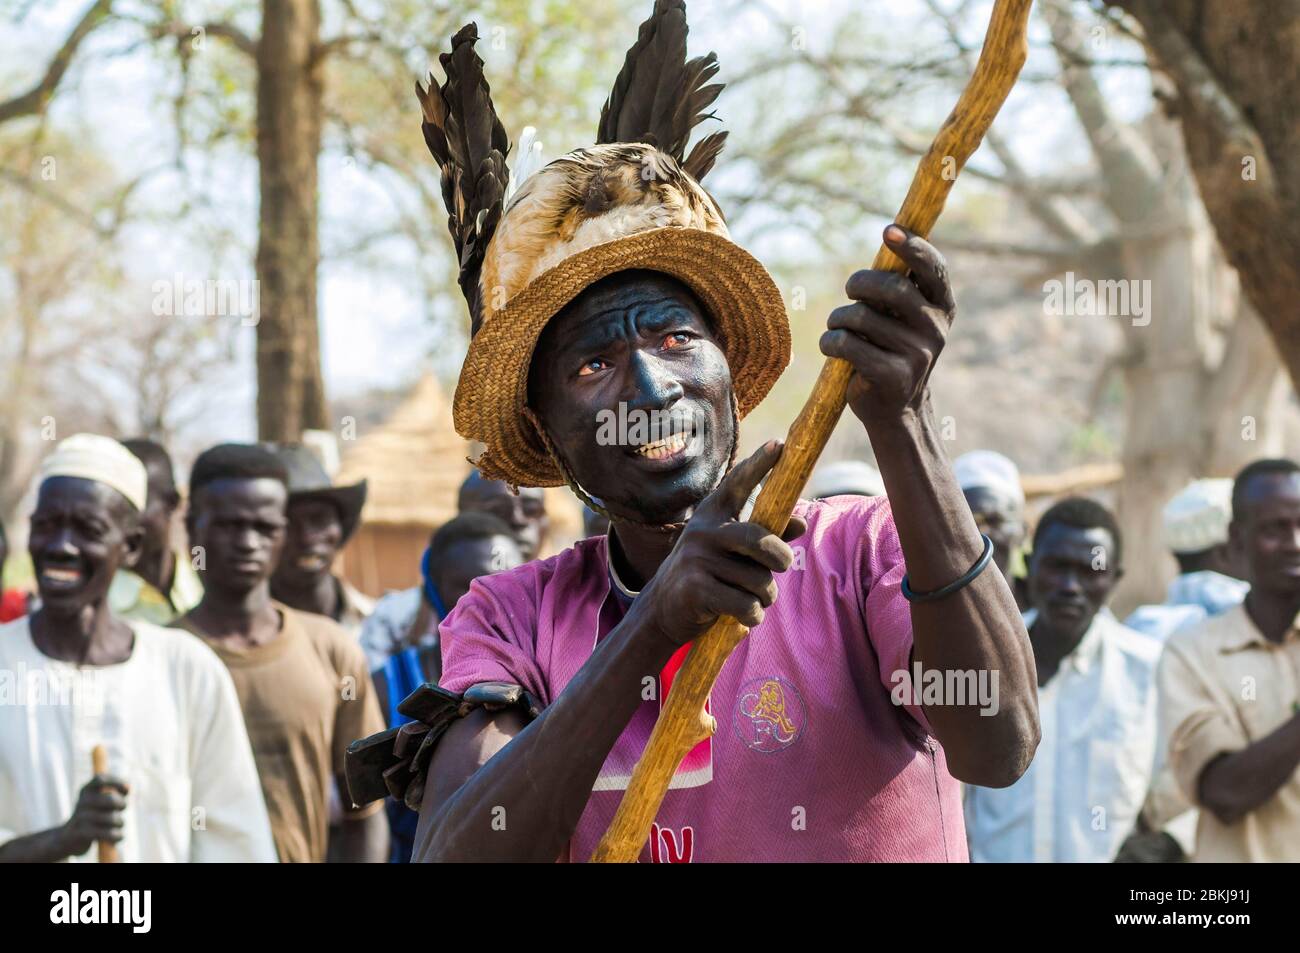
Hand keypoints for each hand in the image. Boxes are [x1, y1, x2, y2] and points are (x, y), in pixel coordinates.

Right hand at [60, 773, 127, 857]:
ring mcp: (80, 818)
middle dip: (122, 804)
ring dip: (120, 822)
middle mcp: (82, 802)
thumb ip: (115, 792)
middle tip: (122, 808)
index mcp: (86, 790)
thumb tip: (128, 788)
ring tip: (119, 824)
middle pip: (111, 799)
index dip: (117, 782)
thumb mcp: (100, 800)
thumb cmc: (93, 815)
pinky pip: (108, 833)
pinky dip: (117, 835)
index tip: (127, 791)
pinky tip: (118, 836)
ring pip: (112, 818)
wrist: (69, 838)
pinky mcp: (82, 834)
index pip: (101, 779)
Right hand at [638, 440, 807, 645]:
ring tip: (752, 597)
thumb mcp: (733, 549)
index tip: (780, 444)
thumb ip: (767, 534)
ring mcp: (696, 559)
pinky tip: (743, 616)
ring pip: (758, 580)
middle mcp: (702, 530)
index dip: (760, 464)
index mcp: (713, 513)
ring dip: (765, 595)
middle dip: (779, 557)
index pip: (739, 484)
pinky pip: (746, 605)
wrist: (663, 609)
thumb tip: (801, 522)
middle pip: (759, 539)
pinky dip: (753, 615)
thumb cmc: (709, 572)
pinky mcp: (695, 589)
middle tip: (783, 565)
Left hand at [820, 224, 955, 428]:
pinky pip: (847, 344)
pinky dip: (830, 341)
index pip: (933, 268)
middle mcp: (935, 328)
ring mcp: (917, 354)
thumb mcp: (904, 316)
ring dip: (838, 318)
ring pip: (861, 316)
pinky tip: (832, 347)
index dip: (912, 247)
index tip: (888, 231)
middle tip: (850, 291)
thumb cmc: (892, 347)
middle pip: (891, 288)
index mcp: (942, 305)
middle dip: (859, 283)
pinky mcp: (892, 376)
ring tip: (839, 327)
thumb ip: (900, 283)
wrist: (896, 408)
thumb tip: (892, 233)